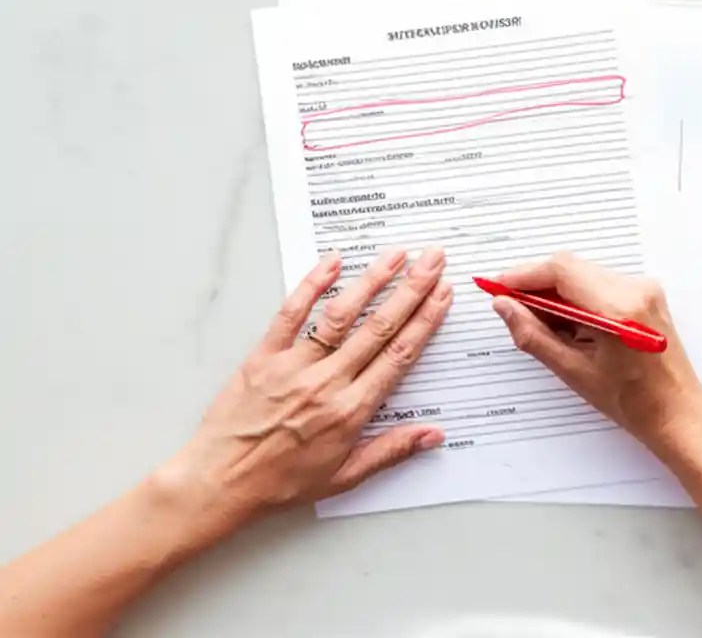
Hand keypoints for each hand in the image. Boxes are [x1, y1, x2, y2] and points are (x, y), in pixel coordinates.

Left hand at [153, 247, 452, 526]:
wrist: (220, 483)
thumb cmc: (280, 484)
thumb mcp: (344, 477)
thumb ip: (392, 451)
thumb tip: (434, 435)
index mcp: (352, 412)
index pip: (399, 356)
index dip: (425, 322)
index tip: (443, 296)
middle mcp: (328, 383)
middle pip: (379, 328)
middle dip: (411, 290)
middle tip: (432, 261)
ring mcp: (294, 366)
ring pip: (342, 315)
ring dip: (372, 281)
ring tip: (395, 255)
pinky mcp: (263, 357)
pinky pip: (290, 314)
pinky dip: (312, 286)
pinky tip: (332, 263)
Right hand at [489, 253, 701, 447]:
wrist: (676, 411)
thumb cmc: (635, 401)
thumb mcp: (574, 372)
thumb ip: (534, 336)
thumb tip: (505, 308)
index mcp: (618, 310)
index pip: (561, 271)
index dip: (524, 275)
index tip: (500, 285)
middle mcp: (635, 290)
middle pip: (571, 267)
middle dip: (537, 284)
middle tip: (513, 307)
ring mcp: (645, 289)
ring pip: (585, 273)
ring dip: (558, 292)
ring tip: (544, 324)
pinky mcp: (647, 293)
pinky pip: (601, 282)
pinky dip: (578, 297)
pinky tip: (570, 324)